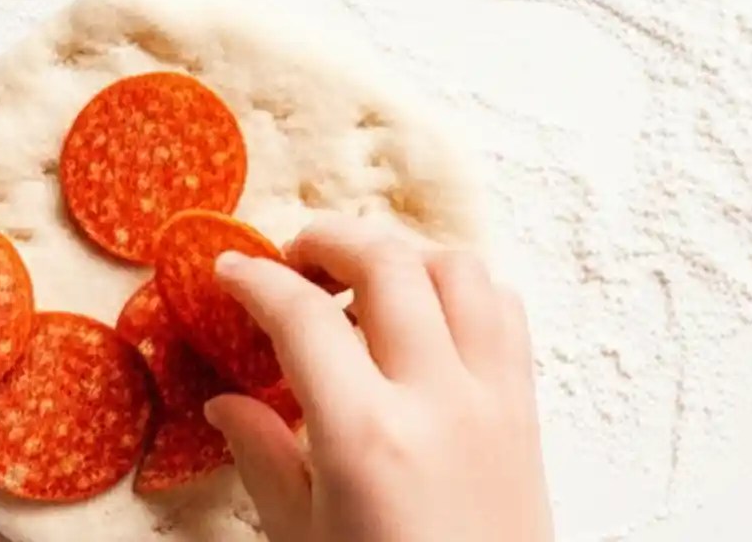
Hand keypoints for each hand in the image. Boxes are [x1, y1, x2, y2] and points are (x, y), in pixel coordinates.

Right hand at [206, 216, 552, 541]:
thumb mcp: (301, 535)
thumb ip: (261, 454)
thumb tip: (224, 400)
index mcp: (366, 437)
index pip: (302, 317)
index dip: (254, 280)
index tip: (228, 271)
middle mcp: (437, 400)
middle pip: (388, 263)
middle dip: (328, 239)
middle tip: (291, 259)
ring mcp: (492, 398)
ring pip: (457, 268)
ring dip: (400, 253)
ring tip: (359, 279)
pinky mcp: (526, 409)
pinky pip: (504, 309)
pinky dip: (459, 285)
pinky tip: (422, 313)